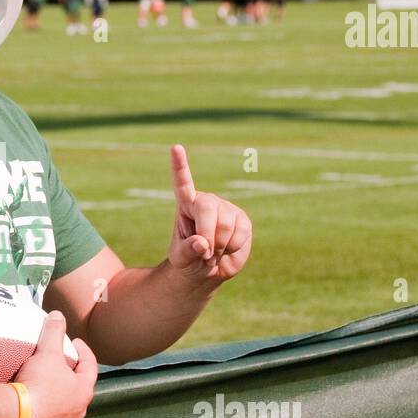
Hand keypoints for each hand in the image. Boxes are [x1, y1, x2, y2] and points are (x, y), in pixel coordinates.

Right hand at [12, 311, 97, 417]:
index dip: (84, 351)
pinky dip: (45, 407)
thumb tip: (58, 315)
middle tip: (61, 362)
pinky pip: (49, 417)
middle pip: (79, 388)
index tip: (75, 342)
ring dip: (59, 393)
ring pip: (65, 405)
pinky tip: (33, 401)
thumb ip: (54, 332)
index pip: (90, 367)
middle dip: (71, 374)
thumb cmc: (39, 384)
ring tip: (47, 381)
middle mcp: (78, 411)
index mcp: (83, 391)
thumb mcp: (47, 353)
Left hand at [166, 144, 252, 281]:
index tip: (175, 148)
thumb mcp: (180, 259)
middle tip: (205, 253)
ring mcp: (226, 208)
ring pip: (226, 224)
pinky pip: (241, 232)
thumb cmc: (189, 260)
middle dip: (207, 233)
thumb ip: (187, 251)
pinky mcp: (242, 219)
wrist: (208, 270)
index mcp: (185, 204)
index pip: (182, 182)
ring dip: (220, 246)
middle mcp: (206, 201)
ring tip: (215, 251)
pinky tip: (228, 248)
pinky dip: (233, 247)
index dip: (179, 165)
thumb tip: (202, 243)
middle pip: (208, 208)